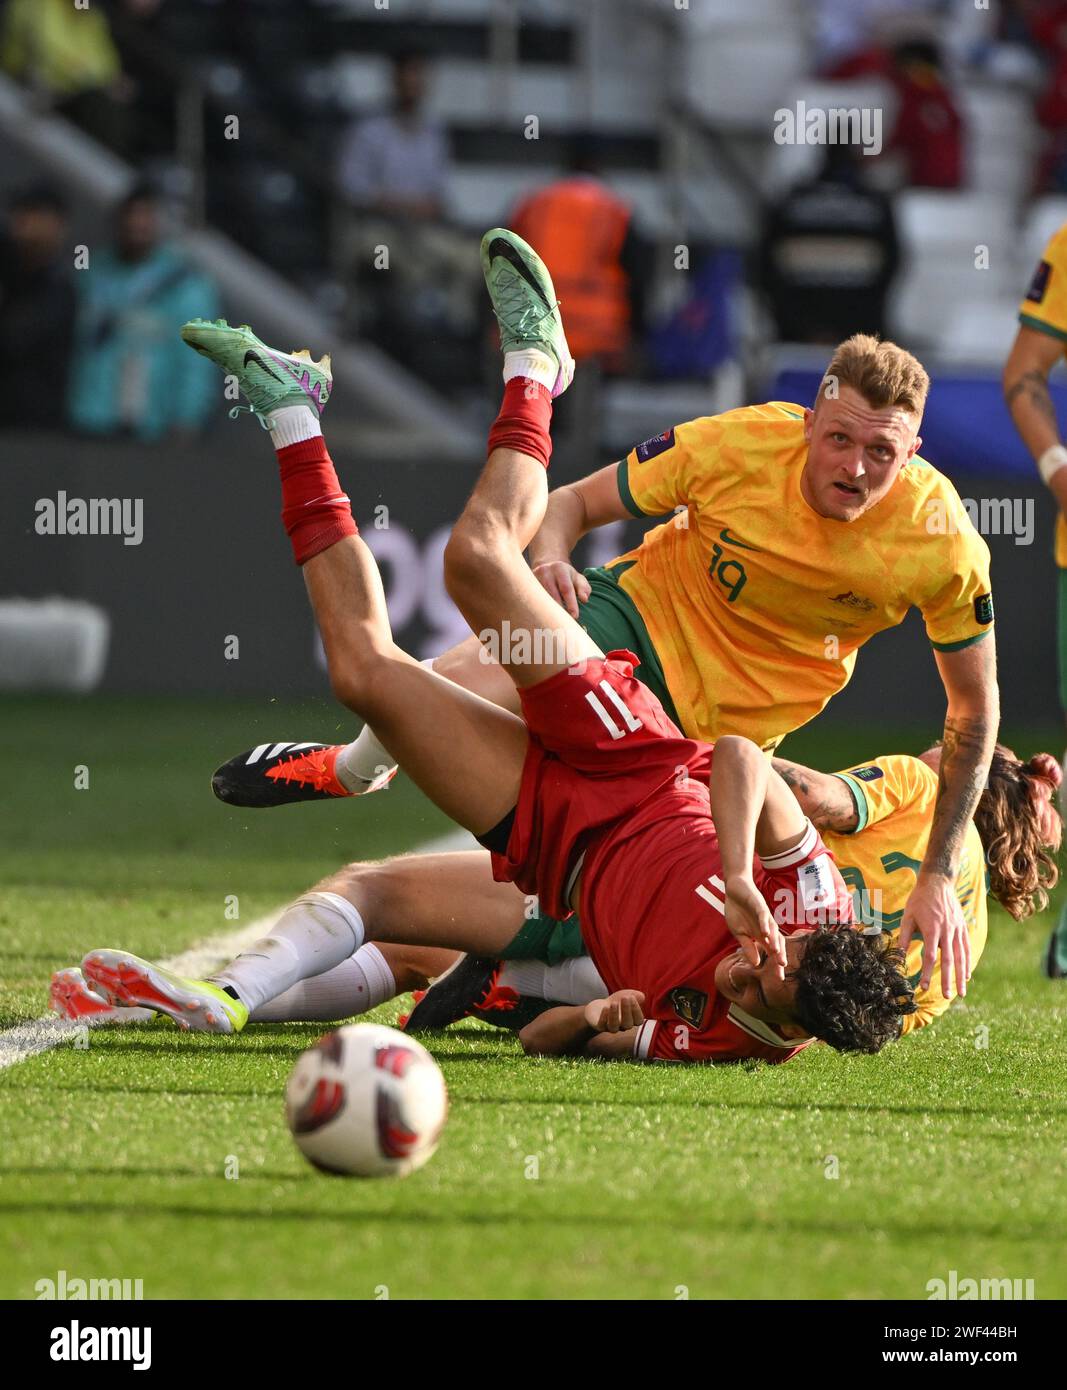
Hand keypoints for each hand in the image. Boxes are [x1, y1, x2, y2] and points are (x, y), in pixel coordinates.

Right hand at [532, 560, 590, 619]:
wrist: (548, 569)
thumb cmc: (567, 577)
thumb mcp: (578, 580)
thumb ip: (584, 588)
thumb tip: (584, 599)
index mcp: (559, 568)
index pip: (566, 588)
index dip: (571, 603)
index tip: (575, 616)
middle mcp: (545, 571)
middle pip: (552, 594)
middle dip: (560, 610)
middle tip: (566, 622)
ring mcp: (533, 578)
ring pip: (541, 599)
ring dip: (549, 611)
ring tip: (556, 622)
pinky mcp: (526, 585)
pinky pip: (533, 600)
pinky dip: (540, 610)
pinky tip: (545, 618)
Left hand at [584, 990, 644, 1032]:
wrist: (599, 1007)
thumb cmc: (617, 1001)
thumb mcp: (626, 995)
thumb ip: (635, 995)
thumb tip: (642, 997)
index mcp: (632, 1020)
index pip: (638, 1020)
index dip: (636, 1010)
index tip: (631, 997)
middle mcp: (622, 1026)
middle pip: (627, 1025)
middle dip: (627, 1011)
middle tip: (624, 998)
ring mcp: (610, 1028)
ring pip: (614, 1028)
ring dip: (614, 1015)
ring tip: (614, 1003)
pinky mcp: (599, 1026)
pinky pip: (601, 1026)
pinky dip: (604, 1018)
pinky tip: (605, 1007)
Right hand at [724, 873, 785, 970]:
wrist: (734, 889)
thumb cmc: (738, 911)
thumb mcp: (739, 933)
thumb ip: (748, 947)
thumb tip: (756, 964)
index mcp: (761, 935)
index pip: (771, 952)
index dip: (776, 964)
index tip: (779, 978)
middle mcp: (766, 927)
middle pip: (776, 942)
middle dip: (779, 955)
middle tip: (782, 968)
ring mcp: (764, 916)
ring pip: (773, 929)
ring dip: (774, 941)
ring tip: (776, 952)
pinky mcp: (759, 905)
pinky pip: (763, 915)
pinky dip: (765, 923)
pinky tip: (765, 932)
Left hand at [898, 874, 970, 998]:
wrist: (938, 882)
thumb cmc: (919, 900)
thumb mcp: (908, 917)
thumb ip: (905, 937)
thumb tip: (900, 956)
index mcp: (932, 929)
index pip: (930, 956)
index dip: (928, 973)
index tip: (924, 987)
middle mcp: (947, 931)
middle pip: (949, 960)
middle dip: (949, 980)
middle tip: (948, 997)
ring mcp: (957, 929)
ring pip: (961, 957)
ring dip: (961, 976)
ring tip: (961, 992)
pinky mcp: (962, 927)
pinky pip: (966, 948)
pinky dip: (967, 962)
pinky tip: (967, 975)